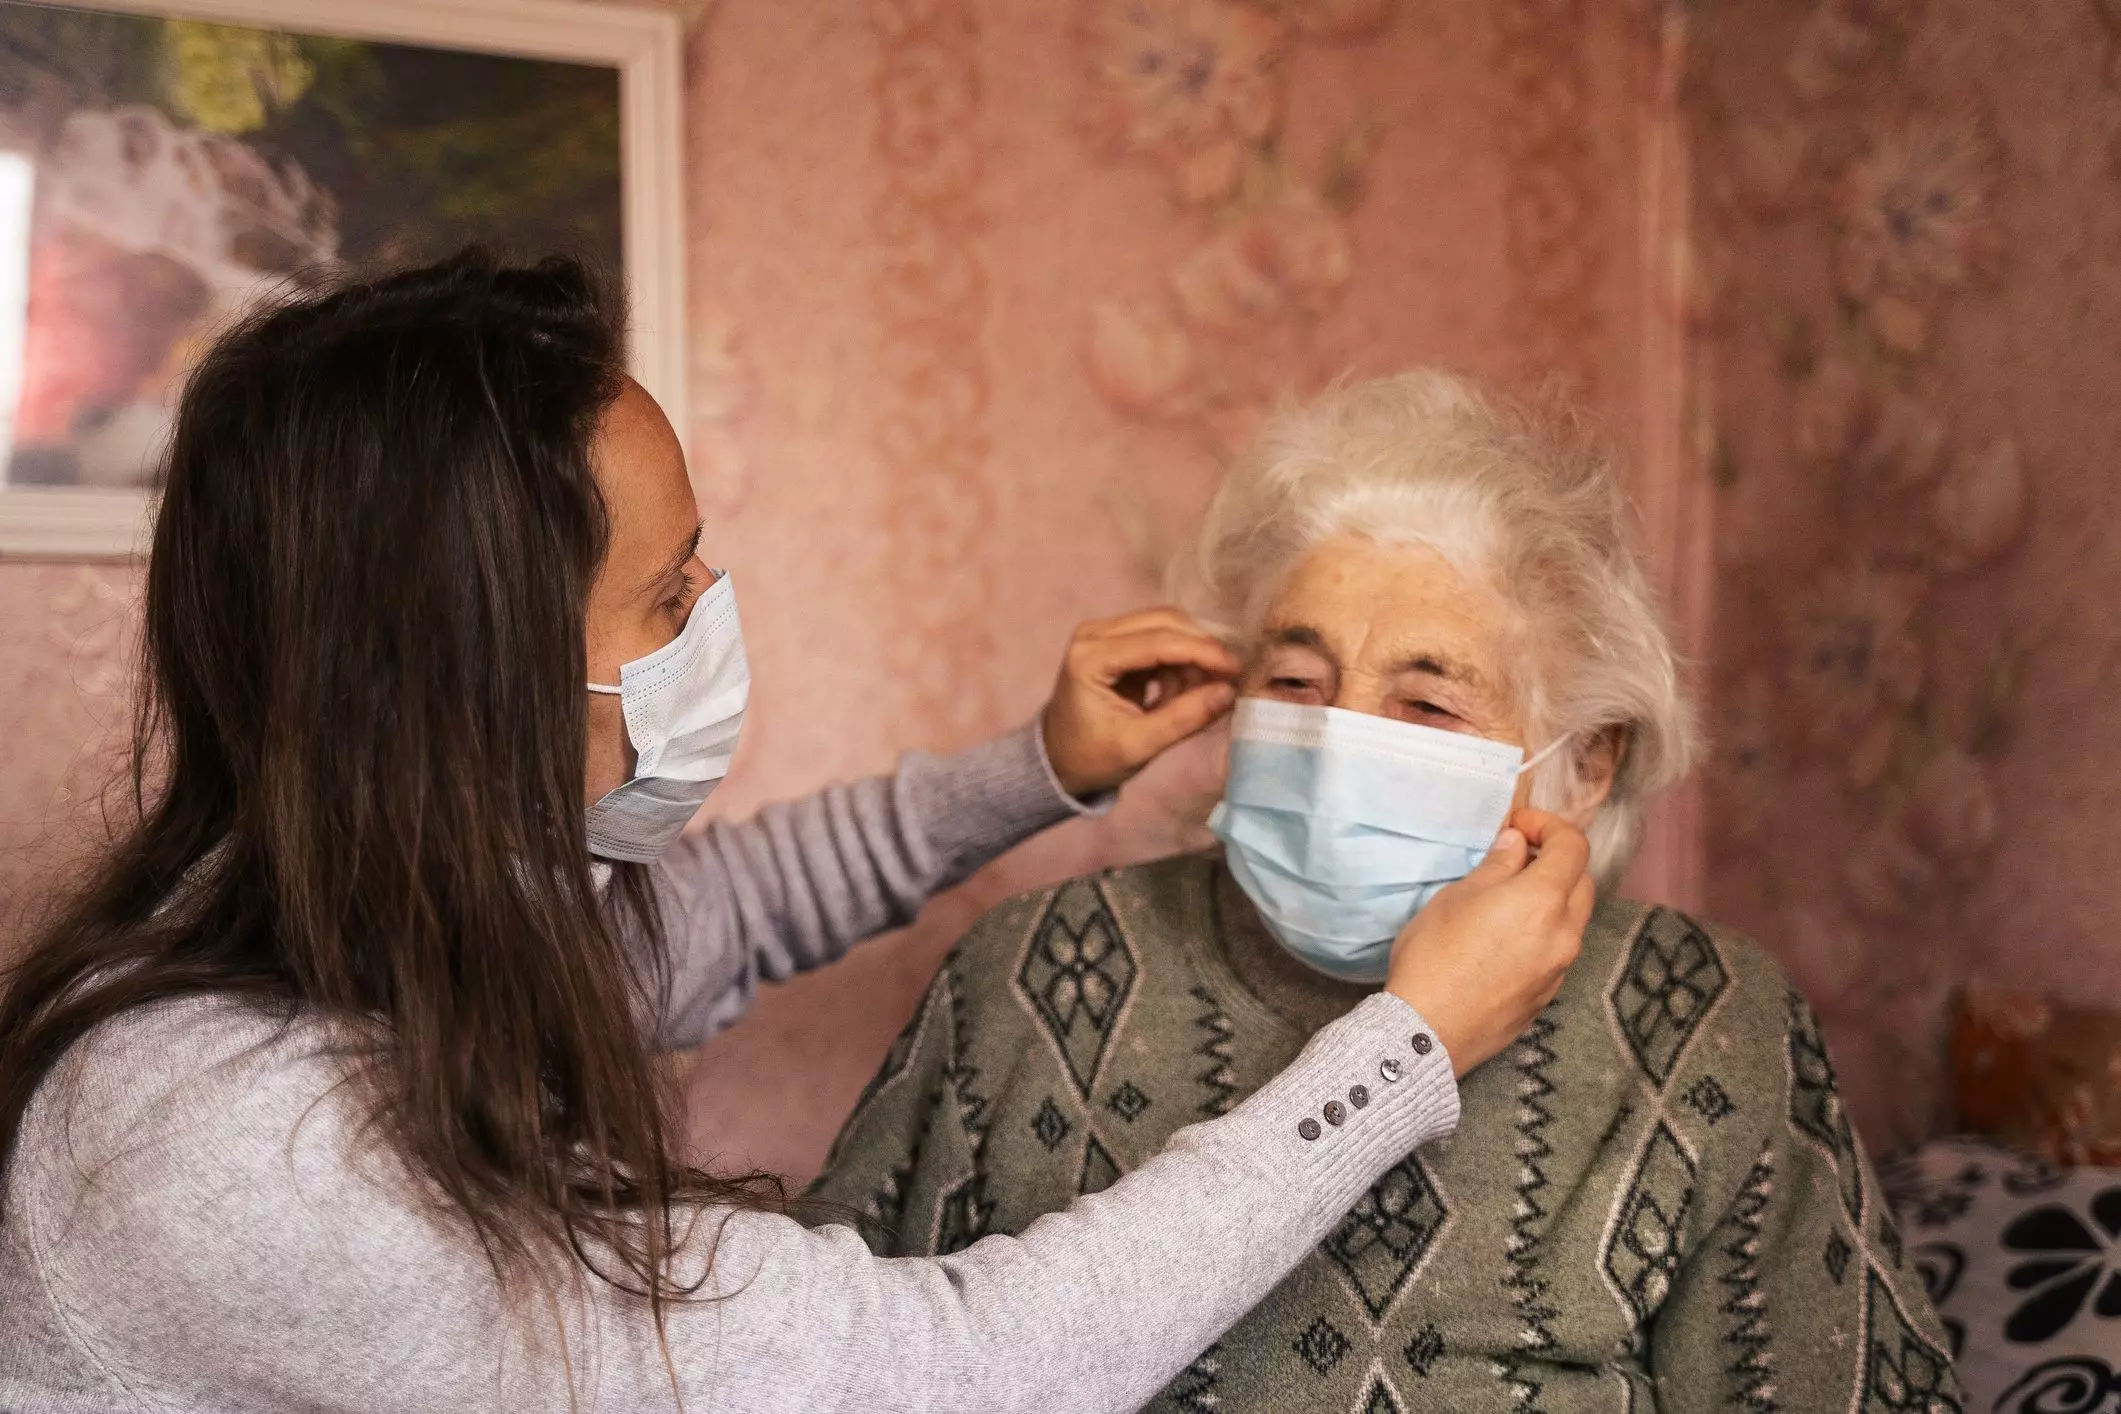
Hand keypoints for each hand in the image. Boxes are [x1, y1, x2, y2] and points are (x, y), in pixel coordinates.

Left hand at [1040, 608, 1239, 797]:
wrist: (1058, 760)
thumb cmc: (1091, 757)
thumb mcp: (1138, 746)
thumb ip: (1183, 719)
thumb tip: (1229, 693)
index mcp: (1089, 657)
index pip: (1157, 641)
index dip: (1201, 652)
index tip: (1235, 670)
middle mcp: (1094, 634)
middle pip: (1166, 621)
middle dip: (1201, 650)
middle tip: (1226, 683)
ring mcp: (1105, 633)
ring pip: (1168, 626)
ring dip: (1191, 658)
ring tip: (1193, 699)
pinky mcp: (1117, 640)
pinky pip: (1162, 638)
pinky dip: (1179, 663)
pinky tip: (1179, 694)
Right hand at [1383, 809, 1594, 1076]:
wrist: (1426, 1032)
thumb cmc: (1434, 956)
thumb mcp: (1456, 896)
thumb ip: (1496, 867)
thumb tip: (1515, 844)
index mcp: (1544, 900)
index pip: (1574, 846)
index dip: (1549, 826)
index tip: (1517, 828)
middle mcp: (1564, 934)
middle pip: (1581, 883)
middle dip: (1555, 863)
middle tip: (1513, 861)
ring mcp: (1559, 969)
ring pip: (1571, 920)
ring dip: (1550, 901)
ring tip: (1506, 903)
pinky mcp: (1546, 997)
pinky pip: (1556, 952)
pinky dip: (1541, 934)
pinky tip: (1502, 942)